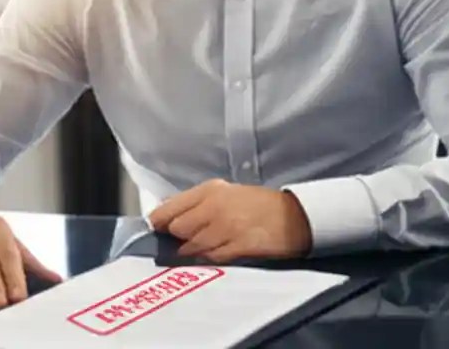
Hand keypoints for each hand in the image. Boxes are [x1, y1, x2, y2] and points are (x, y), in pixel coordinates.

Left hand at [148, 179, 312, 262]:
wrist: (293, 217)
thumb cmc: (256, 204)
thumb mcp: (225, 193)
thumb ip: (196, 203)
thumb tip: (167, 215)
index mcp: (209, 190)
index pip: (169, 208)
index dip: (158, 223)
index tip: (155, 232)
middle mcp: (214, 206)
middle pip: (177, 229)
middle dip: (177, 238)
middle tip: (182, 242)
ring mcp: (226, 227)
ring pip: (191, 246)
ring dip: (192, 252)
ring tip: (201, 249)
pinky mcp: (238, 246)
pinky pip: (211, 258)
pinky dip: (209, 259)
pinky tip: (215, 255)